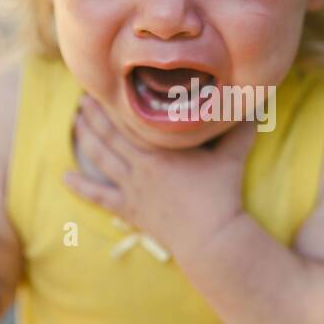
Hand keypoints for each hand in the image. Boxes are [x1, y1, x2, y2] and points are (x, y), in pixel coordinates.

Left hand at [64, 95, 256, 258]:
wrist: (210, 239)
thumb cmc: (222, 195)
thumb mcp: (233, 156)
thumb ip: (241, 128)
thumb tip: (258, 101)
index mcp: (161, 149)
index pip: (130, 119)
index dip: (114, 101)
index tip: (102, 84)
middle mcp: (140, 166)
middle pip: (109, 134)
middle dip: (93, 114)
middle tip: (81, 96)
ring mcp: (132, 189)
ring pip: (101, 158)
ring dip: (86, 138)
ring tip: (74, 121)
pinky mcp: (130, 210)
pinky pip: (100, 197)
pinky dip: (81, 187)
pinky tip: (64, 177)